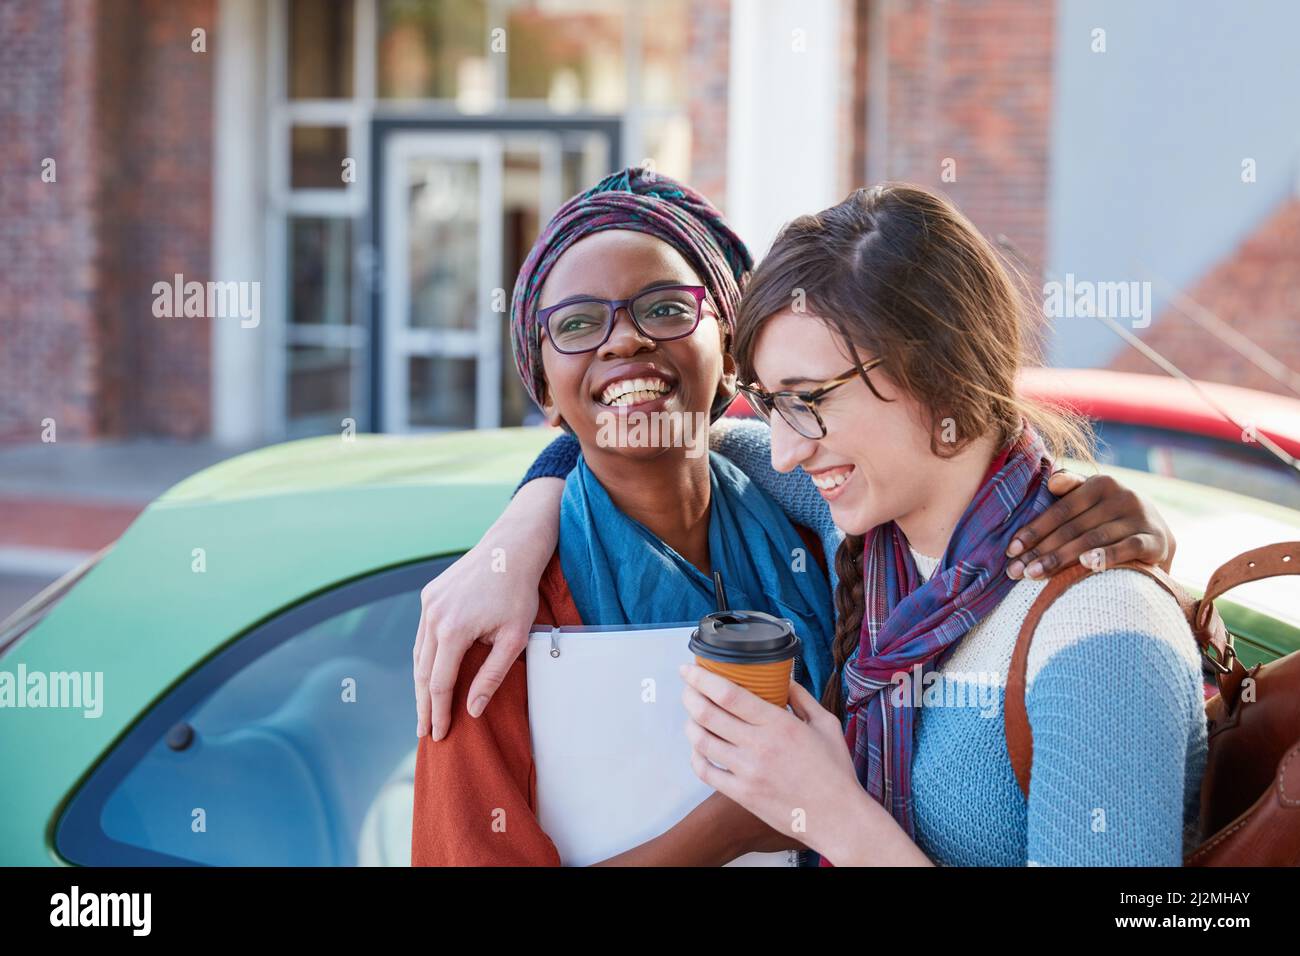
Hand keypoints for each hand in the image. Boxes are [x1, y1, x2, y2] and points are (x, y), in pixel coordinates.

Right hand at [414, 478, 562, 738]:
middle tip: (424, 732)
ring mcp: (428, 604)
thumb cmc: (518, 593)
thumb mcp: (514, 639)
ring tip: (424, 709)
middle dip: (423, 705)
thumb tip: (472, 710)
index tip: (439, 734)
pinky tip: (429, 674)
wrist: (510, 549)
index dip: (438, 712)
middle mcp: (433, 616)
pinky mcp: (429, 595)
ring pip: (419, 653)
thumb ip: (492, 676)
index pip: (440, 683)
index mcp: (453, 630)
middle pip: (423, 672)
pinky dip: (424, 658)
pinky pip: (423, 634)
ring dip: (421, 683)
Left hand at [680, 665, 859, 854]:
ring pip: (701, 741)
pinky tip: (699, 748)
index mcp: (778, 724)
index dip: (702, 679)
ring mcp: (747, 772)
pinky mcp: (742, 795)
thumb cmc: (835, 772)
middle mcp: (758, 746)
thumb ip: (802, 699)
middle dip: (690, 696)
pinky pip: (706, 772)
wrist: (839, 818)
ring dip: (690, 724)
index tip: (689, 670)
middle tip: (688, 688)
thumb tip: (784, 680)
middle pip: (707, 714)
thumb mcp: (826, 725)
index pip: (728, 695)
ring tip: (692, 716)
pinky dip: (696, 757)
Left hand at [1006, 472, 1175, 579]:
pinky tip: (1085, 565)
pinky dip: (1106, 556)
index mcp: (1101, 483)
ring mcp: (1140, 517)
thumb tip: (1051, 481)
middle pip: (1072, 527)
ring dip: (1061, 558)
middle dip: (1041, 551)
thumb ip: (1071, 486)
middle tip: (1015, 571)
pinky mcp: (1157, 540)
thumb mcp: (1092, 498)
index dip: (1034, 530)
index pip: (1060, 510)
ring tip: (1034, 574)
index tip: (1011, 550)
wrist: (1158, 533)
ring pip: (1093, 539)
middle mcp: (1122, 496)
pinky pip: (1128, 548)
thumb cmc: (1111, 516)